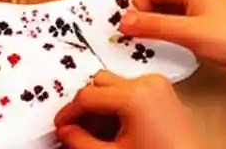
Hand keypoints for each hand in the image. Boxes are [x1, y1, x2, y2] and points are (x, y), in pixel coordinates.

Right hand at [53, 71, 201, 148]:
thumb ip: (81, 142)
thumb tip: (66, 132)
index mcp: (134, 96)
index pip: (87, 96)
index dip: (69, 113)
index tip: (62, 126)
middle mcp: (147, 84)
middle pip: (100, 84)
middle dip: (85, 107)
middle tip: (75, 129)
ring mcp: (157, 86)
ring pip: (114, 86)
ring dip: (101, 106)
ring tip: (96, 133)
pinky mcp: (163, 92)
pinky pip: (130, 90)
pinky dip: (117, 106)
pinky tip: (114, 128)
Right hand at [118, 0, 225, 70]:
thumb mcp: (190, 35)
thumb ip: (155, 26)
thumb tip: (124, 21)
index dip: (137, 10)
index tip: (137, 33)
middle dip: (144, 15)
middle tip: (146, 39)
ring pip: (163, 4)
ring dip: (156, 21)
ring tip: (162, 41)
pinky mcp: (204, 11)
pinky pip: (175, 13)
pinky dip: (169, 25)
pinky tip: (175, 41)